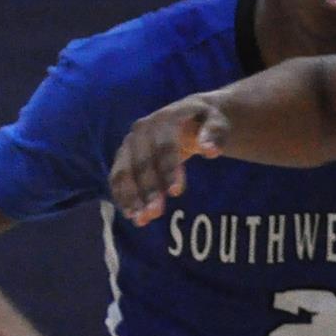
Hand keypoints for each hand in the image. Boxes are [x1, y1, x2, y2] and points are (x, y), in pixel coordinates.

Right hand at [108, 95, 229, 224]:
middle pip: (143, 162)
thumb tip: (211, 151)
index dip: (169, 169)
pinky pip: (118, 177)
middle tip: (156, 212)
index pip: (165, 146)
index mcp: (165, 119)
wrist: (187, 116)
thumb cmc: (206, 122)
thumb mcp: (217, 123)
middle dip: (149, 189)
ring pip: (126, 171)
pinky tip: (130, 214)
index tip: (176, 193)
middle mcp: (142, 129)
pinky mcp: (124, 156)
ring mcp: (130, 143)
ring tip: (141, 219)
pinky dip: (122, 195)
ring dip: (131, 196)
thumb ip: (215, 134)